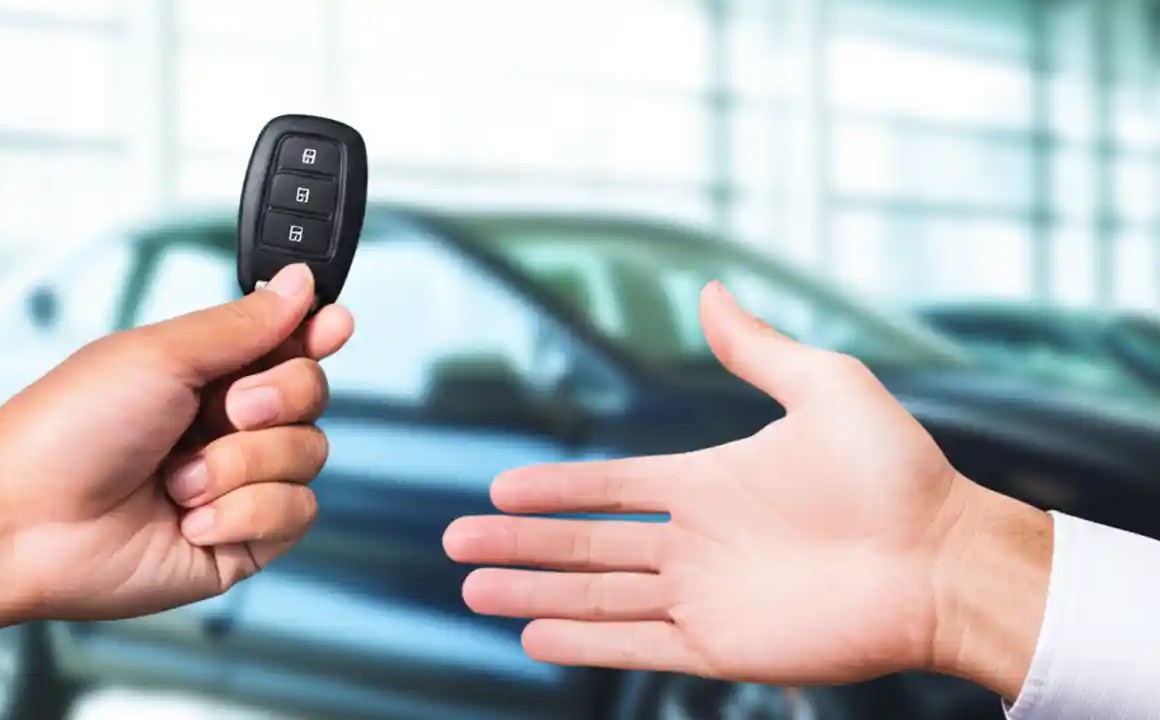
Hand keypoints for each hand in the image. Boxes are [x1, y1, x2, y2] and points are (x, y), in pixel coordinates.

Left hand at [0, 264, 352, 619]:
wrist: (25, 524)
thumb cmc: (67, 430)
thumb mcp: (160, 355)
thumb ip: (244, 324)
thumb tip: (300, 283)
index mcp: (209, 373)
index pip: (289, 343)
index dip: (319, 331)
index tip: (333, 323)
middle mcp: (229, 426)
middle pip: (313, 394)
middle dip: (276, 399)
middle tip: (227, 409)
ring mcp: (239, 484)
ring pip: (310, 455)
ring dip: (243, 465)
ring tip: (179, 480)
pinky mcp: (244, 540)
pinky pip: (296, 513)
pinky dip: (244, 513)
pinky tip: (191, 519)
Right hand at [444, 282, 1051, 696]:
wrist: (946, 559)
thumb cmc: (897, 474)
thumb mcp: (825, 388)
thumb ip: (757, 348)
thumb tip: (710, 291)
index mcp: (709, 484)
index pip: (610, 488)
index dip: (554, 489)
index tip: (498, 488)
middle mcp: (696, 543)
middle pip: (585, 545)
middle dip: (519, 544)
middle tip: (458, 541)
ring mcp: (705, 596)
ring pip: (597, 596)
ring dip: (533, 593)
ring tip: (473, 588)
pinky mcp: (723, 647)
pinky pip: (638, 646)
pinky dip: (584, 643)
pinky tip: (535, 634)